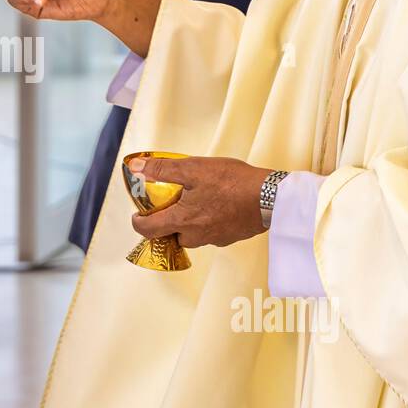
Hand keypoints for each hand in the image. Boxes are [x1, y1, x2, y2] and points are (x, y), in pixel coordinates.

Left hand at [128, 155, 273, 248]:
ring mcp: (215, 239)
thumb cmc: (233, 182)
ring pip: (192, 236)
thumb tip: (136, 167)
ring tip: (194, 202)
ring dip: (188, 223)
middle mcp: (196, 236)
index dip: (138, 223)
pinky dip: (207, 222)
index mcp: (182, 221)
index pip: (148, 230)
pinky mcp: (230, 238)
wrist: (270, 198)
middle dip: (166, 223)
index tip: (138, 215)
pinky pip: (210, 234)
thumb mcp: (193, 168)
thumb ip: (163, 169)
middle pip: (171, 235)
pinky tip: (216, 206)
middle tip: (168, 206)